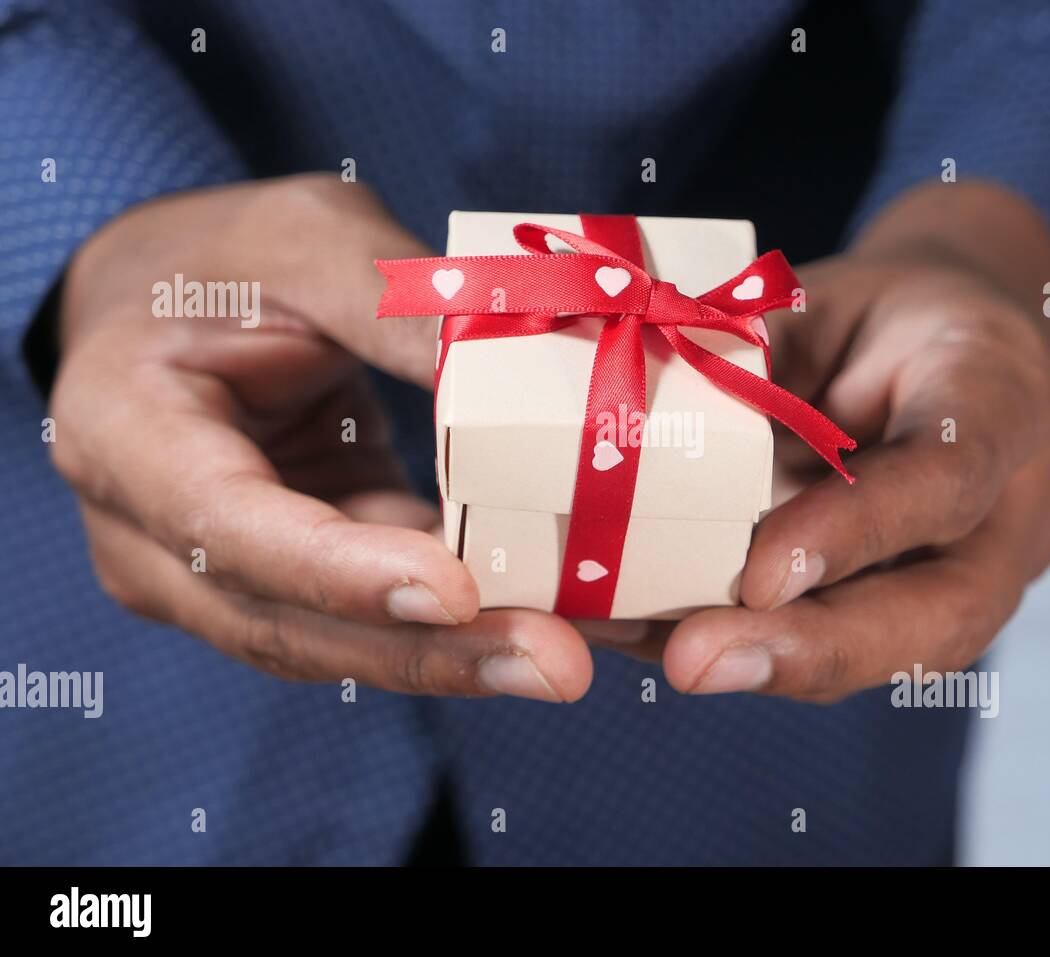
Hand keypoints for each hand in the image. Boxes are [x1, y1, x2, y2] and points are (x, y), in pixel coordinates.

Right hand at [50, 174, 593, 700]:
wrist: (169, 300)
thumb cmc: (223, 256)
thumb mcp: (308, 240)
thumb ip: (400, 306)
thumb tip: (532, 380)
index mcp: (125, 432)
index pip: (227, 527)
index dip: (341, 572)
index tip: (455, 592)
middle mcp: (153, 535)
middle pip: (290, 624)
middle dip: (429, 652)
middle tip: (557, 666)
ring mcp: (220, 575)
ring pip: (341, 643)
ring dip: (464, 655)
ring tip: (577, 655)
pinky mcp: (295, 580)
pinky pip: (380, 617)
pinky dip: (470, 622)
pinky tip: (560, 620)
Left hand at [657, 183, 1049, 700]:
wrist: (935, 342)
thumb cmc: (876, 315)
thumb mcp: (820, 299)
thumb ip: (755, 362)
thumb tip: (636, 425)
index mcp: (1000, 395)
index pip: (947, 476)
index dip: (854, 532)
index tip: (760, 578)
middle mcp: (1007, 508)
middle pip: (942, 613)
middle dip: (814, 651)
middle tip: (696, 661)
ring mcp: (971, 570)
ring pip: (893, 649)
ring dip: (769, 662)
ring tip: (663, 657)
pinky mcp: (916, 605)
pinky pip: (843, 641)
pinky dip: (746, 648)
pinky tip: (658, 642)